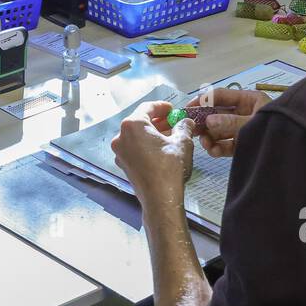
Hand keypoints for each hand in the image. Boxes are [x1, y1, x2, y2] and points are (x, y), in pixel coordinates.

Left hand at [111, 101, 193, 215]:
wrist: (160, 198)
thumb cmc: (170, 168)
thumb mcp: (182, 142)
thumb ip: (184, 126)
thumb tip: (186, 122)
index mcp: (133, 125)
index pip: (147, 107)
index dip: (162, 106)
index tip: (172, 110)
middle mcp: (121, 136)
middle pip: (140, 121)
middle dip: (158, 120)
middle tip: (173, 122)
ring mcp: (120, 151)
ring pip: (137, 135)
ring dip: (152, 133)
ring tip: (170, 135)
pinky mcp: (123, 163)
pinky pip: (134, 147)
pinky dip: (146, 144)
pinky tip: (161, 149)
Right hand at [184, 87, 269, 157]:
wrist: (297, 151)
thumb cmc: (277, 129)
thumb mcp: (253, 124)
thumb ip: (230, 122)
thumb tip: (208, 120)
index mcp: (248, 99)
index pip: (220, 95)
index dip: (203, 100)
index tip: (187, 109)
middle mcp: (244, 112)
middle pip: (217, 113)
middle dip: (204, 122)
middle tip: (191, 130)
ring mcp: (243, 128)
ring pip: (220, 130)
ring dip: (210, 137)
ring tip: (206, 144)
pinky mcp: (244, 144)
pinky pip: (227, 144)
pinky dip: (219, 147)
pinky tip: (214, 151)